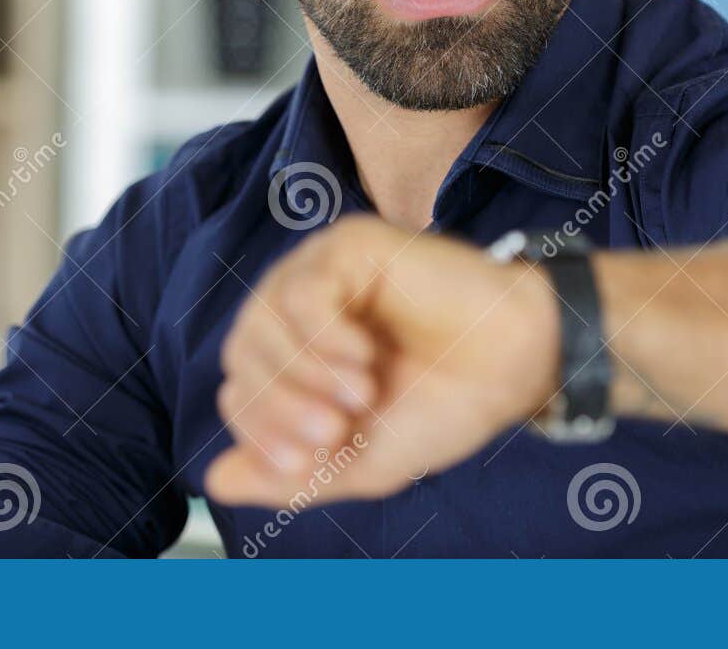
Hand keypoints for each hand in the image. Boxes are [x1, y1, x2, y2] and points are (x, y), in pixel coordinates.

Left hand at [204, 213, 557, 507]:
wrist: (513, 368)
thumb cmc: (442, 407)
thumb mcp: (358, 461)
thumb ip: (288, 474)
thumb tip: (214, 482)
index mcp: (294, 354)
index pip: (238, 389)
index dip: (262, 433)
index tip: (310, 466)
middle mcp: (297, 306)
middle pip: (243, 354)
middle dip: (280, 407)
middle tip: (335, 434)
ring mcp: (321, 269)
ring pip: (263, 319)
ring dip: (304, 373)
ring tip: (362, 397)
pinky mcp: (351, 244)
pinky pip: (303, 289)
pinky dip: (324, 333)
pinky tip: (366, 356)